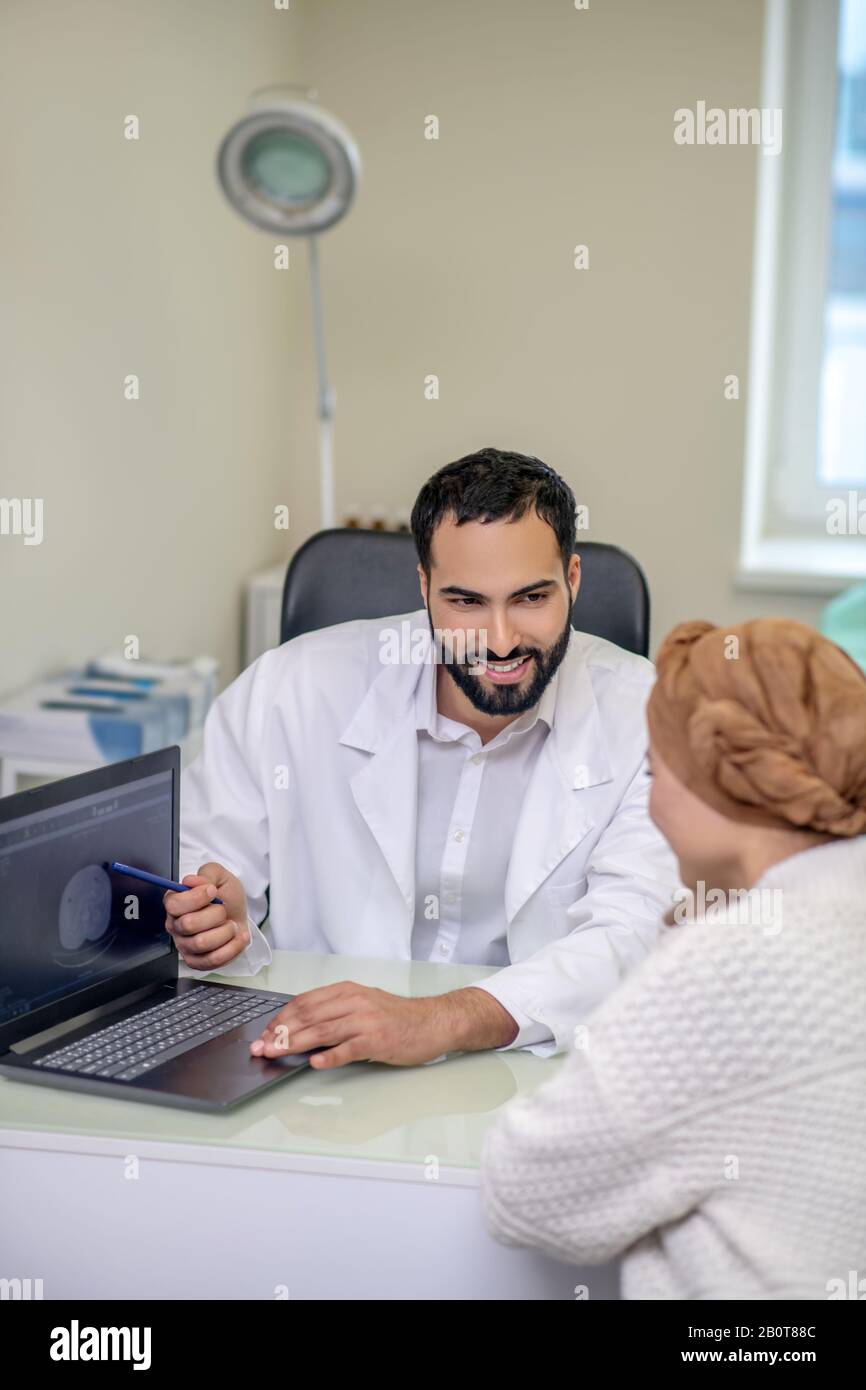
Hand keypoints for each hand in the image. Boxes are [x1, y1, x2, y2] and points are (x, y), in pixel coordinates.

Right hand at [163, 861, 250, 970]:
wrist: (238, 915)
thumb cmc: (225, 896)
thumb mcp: (219, 876)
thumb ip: (206, 874)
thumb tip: (191, 881)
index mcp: (175, 903)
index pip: (174, 904)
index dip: (196, 897)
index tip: (213, 891)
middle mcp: (176, 926)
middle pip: (188, 924)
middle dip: (215, 914)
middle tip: (223, 910)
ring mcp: (185, 946)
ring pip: (202, 943)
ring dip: (225, 931)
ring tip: (230, 924)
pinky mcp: (197, 962)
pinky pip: (213, 959)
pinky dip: (232, 947)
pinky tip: (237, 936)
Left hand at [249, 982, 518, 1068]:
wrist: (433, 1022)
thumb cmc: (397, 1017)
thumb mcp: (362, 1005)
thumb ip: (334, 1013)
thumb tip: (300, 1029)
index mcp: (347, 991)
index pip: (304, 1002)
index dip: (280, 1019)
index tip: (265, 1034)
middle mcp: (354, 1001)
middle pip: (308, 1016)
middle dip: (280, 1033)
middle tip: (261, 1047)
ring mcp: (366, 1020)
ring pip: (322, 1030)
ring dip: (295, 1044)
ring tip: (276, 1054)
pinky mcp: (378, 1039)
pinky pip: (349, 1048)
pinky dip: (330, 1056)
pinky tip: (316, 1064)